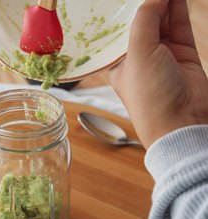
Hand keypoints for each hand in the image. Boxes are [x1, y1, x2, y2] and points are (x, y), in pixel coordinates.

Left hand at [109, 0, 207, 148]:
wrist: (181, 122)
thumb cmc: (150, 97)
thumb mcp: (138, 55)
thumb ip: (144, 22)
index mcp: (119, 64)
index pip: (121, 31)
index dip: (126, 11)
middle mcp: (139, 59)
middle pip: (143, 24)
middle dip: (149, 3)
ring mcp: (163, 57)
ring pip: (163, 22)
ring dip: (165, 3)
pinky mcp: (184, 56)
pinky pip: (180, 27)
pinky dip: (178, 10)